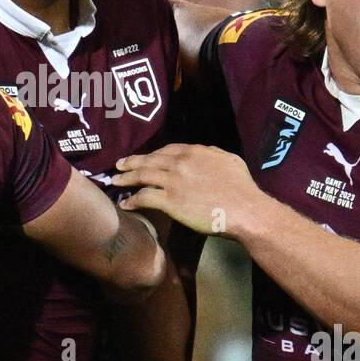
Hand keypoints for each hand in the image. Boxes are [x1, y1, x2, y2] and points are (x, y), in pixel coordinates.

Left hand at [114, 144, 265, 236]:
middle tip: (118, 165)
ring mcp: (173, 181)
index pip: (166, 150)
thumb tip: (204, 152)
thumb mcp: (230, 160)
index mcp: (194, 152)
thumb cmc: (242, 188)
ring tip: (115, 181)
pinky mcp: (169, 201)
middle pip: (148, 160)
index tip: (144, 158)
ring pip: (142, 176)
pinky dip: (132, 200)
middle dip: (131, 162)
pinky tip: (125, 203)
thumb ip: (213, 154)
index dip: (152, 154)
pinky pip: (144, 197)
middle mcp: (180, 163)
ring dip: (125, 179)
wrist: (244, 210)